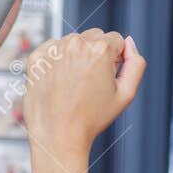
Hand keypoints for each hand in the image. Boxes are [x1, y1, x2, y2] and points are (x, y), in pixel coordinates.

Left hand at [23, 30, 145, 153]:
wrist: (58, 135)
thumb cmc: (91, 118)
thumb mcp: (125, 94)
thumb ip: (136, 64)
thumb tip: (129, 42)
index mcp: (100, 50)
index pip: (116, 40)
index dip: (115, 60)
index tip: (106, 78)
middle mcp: (75, 44)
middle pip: (94, 37)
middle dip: (96, 54)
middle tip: (90, 82)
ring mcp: (53, 49)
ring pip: (73, 42)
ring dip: (76, 56)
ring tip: (73, 84)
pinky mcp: (37, 57)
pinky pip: (53, 49)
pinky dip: (57, 60)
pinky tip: (59, 81)